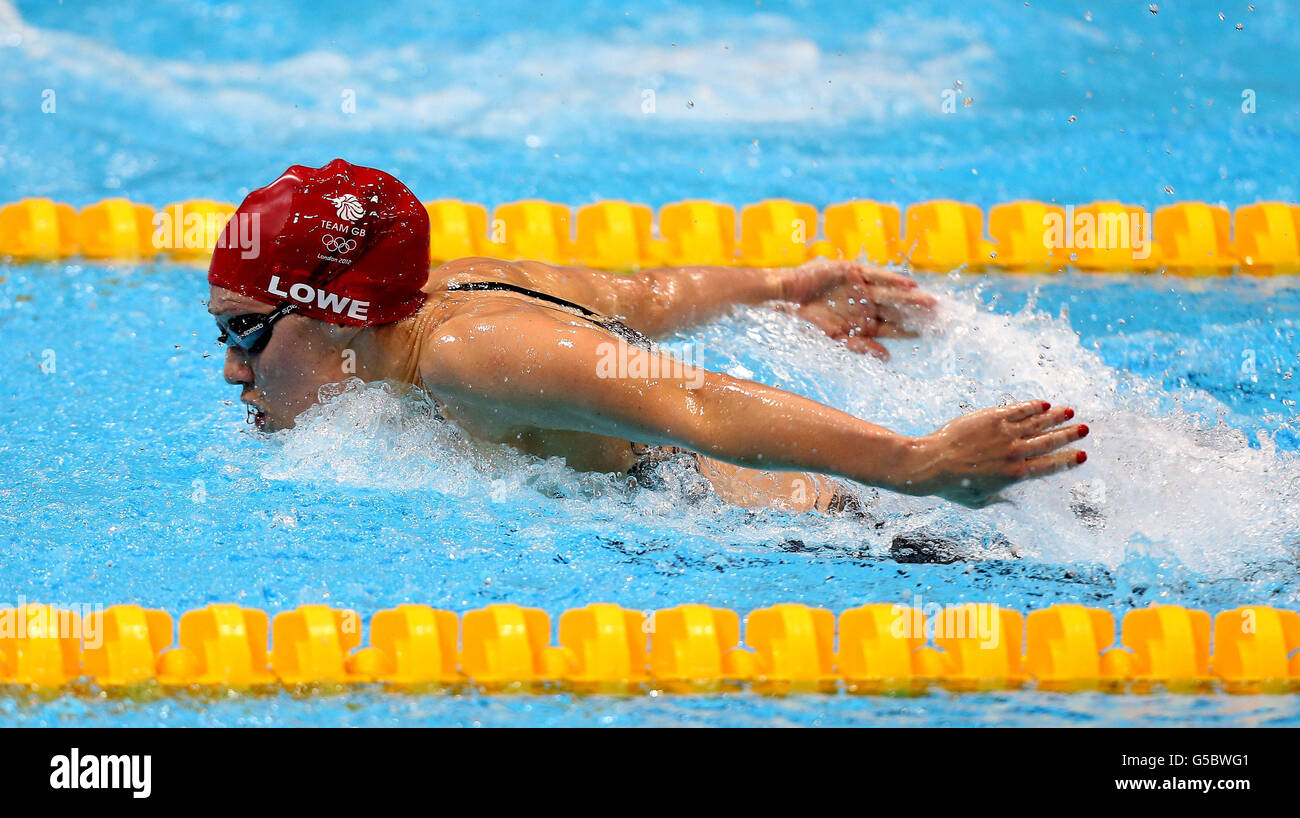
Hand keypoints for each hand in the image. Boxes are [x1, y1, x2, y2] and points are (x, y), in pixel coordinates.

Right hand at [779, 258, 936, 358]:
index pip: (893, 328)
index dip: (912, 330)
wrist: (784, 300)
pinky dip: (892, 280)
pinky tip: (909, 285)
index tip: (933, 334)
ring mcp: (860, 288)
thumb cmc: (806, 323)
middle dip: (918, 314)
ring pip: (891, 294)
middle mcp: (865, 306)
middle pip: (897, 310)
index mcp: (862, 323)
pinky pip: (876, 276)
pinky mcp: (853, 272)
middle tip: (942, 318)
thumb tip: (887, 358)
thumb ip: (861, 347)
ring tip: (932, 303)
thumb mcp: (835, 340)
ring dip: (911, 298)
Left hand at [899, 401, 1087, 506]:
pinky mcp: (993, 417)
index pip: (1049, 466)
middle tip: (1084, 429)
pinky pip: (1019, 409)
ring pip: (1038, 422)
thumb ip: (998, 500)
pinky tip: (1044, 403)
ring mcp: (1005, 433)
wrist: (932, 462)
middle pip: (1049, 442)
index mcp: (1015, 475)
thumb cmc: (952, 486)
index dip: (1067, 460)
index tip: (1082, 455)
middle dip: (1069, 435)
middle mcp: (1015, 453)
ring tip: (1070, 412)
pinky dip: (1033, 406)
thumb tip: (1010, 500)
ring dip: (1056, 417)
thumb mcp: (978, 502)